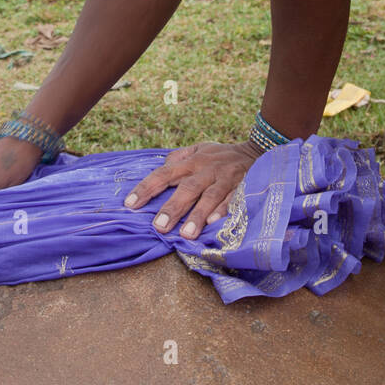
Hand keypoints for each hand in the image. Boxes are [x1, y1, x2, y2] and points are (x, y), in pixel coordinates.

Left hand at [124, 140, 261, 239]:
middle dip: (173, 208)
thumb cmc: (219, 155)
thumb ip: (177, 158)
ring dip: (198, 215)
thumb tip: (158, 168)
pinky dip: (224, 209)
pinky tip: (214, 223)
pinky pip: (234, 199)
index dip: (146, 188)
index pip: (164, 174)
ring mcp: (224, 178)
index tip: (130, 204)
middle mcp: (206, 170)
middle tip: (158, 227)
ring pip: (210, 196)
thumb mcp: (197, 149)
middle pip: (187, 188)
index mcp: (191, 162)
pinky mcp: (243, 186)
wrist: (255, 150)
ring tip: (186, 234)